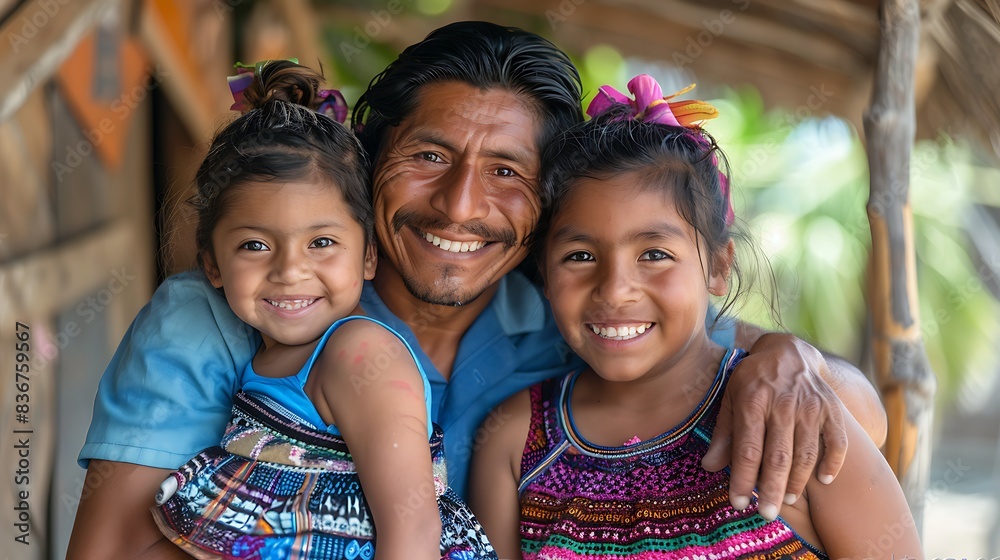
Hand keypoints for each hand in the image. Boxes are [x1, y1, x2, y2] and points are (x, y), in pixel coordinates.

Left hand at [701, 333, 848, 520]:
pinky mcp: (831, 408)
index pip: (748, 449)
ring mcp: (810, 406)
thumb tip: (709, 467)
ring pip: (805, 453)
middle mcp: (782, 403)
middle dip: (771, 490)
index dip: (743, 479)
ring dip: (797, 481)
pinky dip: (832, 463)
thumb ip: (723, 434)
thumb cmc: (753, 380)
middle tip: (766, 514)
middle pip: (778, 456)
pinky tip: (822, 480)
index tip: (738, 503)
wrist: (788, 353)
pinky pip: (837, 441)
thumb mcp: (731, 399)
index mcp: (752, 400)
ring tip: (787, 499)